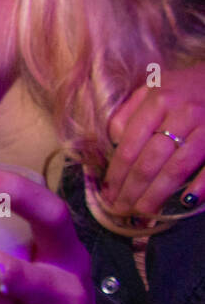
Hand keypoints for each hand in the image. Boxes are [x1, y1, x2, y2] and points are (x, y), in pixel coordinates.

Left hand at [103, 63, 204, 216]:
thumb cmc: (185, 88)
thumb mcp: (152, 89)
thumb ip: (128, 113)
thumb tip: (114, 141)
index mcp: (158, 101)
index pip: (130, 146)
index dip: (117, 174)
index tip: (107, 193)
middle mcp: (182, 114)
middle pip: (150, 161)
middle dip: (132, 190)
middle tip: (121, 210)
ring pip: (177, 169)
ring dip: (157, 195)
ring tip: (144, 214)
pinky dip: (201, 187)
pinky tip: (186, 203)